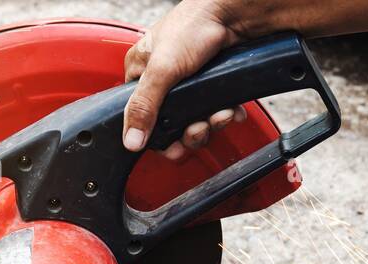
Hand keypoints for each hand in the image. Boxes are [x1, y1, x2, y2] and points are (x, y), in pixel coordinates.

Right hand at [123, 0, 247, 160]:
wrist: (236, 13)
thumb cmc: (195, 25)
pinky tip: (229, 110)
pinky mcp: (211, 84)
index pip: (140, 116)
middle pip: (169, 125)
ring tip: (219, 116)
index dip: (156, 136)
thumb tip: (130, 140)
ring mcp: (188, 84)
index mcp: (141, 73)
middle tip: (198, 130)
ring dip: (209, 124)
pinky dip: (224, 115)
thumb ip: (143, 107)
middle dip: (188, 132)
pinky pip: (214, 111)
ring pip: (194, 121)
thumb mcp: (162, 69)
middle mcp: (163, 81)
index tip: (172, 146)